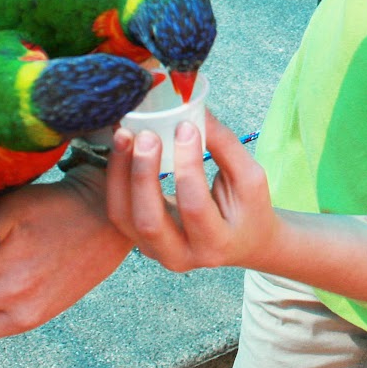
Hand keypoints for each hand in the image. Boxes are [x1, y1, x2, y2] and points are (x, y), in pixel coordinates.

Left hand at [104, 111, 277, 272]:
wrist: (242, 243)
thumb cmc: (248, 208)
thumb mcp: (250, 178)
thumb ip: (225, 146)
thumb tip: (195, 110)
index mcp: (216, 244)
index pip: (194, 205)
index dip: (188, 164)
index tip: (185, 127)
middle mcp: (181, 257)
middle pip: (150, 219)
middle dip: (143, 173)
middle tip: (146, 134)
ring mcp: (154, 253)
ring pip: (124, 217)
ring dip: (120, 173)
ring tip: (124, 135)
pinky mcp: (139, 241)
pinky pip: (117, 211)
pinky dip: (115, 177)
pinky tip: (121, 148)